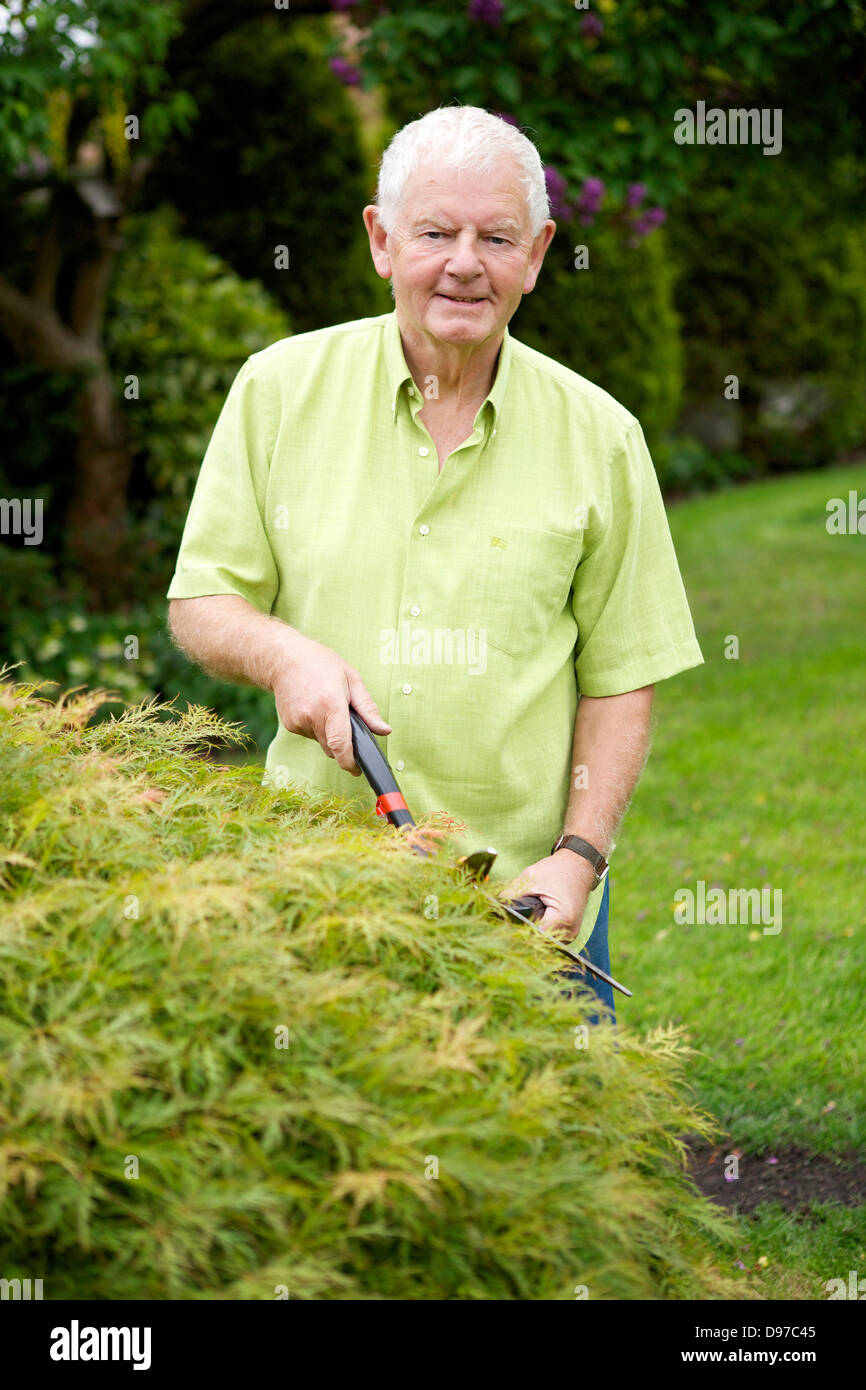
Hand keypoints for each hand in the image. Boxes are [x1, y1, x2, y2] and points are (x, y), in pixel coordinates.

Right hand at [270, 633, 390, 775]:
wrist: (284, 659)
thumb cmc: (321, 664)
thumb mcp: (352, 679)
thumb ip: (368, 709)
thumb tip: (385, 731)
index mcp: (331, 704)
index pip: (340, 744)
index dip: (349, 762)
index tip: (357, 770)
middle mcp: (312, 716)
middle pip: (332, 747)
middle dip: (342, 742)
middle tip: (343, 717)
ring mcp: (298, 722)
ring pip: (321, 742)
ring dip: (328, 732)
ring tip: (324, 704)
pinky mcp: (289, 725)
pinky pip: (310, 735)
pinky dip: (315, 727)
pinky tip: (313, 706)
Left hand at [502, 851, 596, 942]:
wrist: (578, 865)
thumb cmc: (557, 870)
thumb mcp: (531, 878)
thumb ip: (511, 894)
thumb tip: (492, 906)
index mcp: (562, 918)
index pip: (533, 934)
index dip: (515, 930)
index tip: (501, 926)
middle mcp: (569, 931)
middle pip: (537, 940)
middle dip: (521, 931)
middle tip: (503, 924)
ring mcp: (570, 934)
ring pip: (542, 940)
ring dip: (530, 931)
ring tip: (518, 920)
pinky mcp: (568, 932)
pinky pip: (549, 935)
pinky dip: (539, 928)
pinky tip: (530, 919)